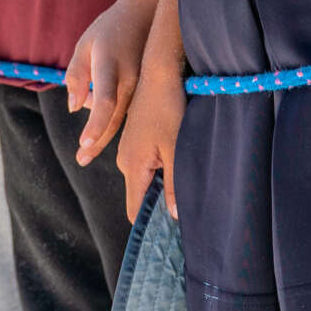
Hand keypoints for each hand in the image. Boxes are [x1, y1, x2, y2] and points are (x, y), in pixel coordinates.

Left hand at [66, 0, 151, 167]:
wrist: (146, 14)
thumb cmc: (109, 29)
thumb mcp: (85, 46)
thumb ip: (76, 75)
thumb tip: (75, 109)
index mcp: (111, 66)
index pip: (105, 101)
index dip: (96, 126)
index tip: (83, 145)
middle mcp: (130, 79)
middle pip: (114, 119)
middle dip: (96, 142)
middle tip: (80, 160)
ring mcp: (142, 86)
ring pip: (121, 118)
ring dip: (103, 135)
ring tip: (85, 151)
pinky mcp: (146, 90)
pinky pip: (127, 111)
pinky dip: (112, 121)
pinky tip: (98, 126)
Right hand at [116, 43, 183, 218]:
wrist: (159, 74)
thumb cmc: (169, 109)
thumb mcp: (176, 148)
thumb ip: (174, 184)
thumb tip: (174, 216)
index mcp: (132, 166)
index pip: (135, 211)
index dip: (150, 227)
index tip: (171, 236)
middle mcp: (125, 161)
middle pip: (140, 198)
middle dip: (158, 209)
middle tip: (185, 218)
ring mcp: (129, 151)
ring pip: (144, 182)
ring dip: (161, 189)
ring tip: (183, 194)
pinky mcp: (136, 142)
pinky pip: (145, 167)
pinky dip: (160, 174)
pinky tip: (177, 168)